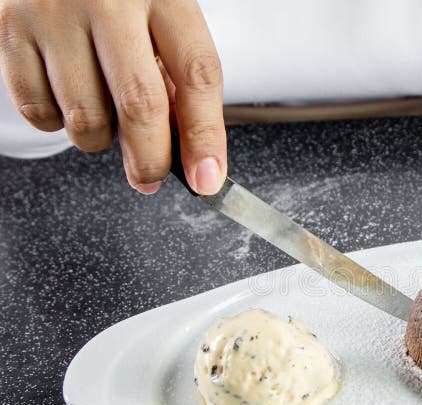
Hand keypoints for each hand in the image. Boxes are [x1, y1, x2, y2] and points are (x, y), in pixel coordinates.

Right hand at [0, 0, 225, 194]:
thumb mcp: (158, 17)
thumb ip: (173, 77)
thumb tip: (187, 152)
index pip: (197, 75)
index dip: (206, 136)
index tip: (208, 178)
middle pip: (140, 105)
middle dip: (149, 159)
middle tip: (149, 178)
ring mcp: (54, 12)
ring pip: (86, 118)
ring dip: (99, 138)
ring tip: (102, 109)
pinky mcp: (8, 27)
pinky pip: (38, 110)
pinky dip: (56, 121)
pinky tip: (64, 92)